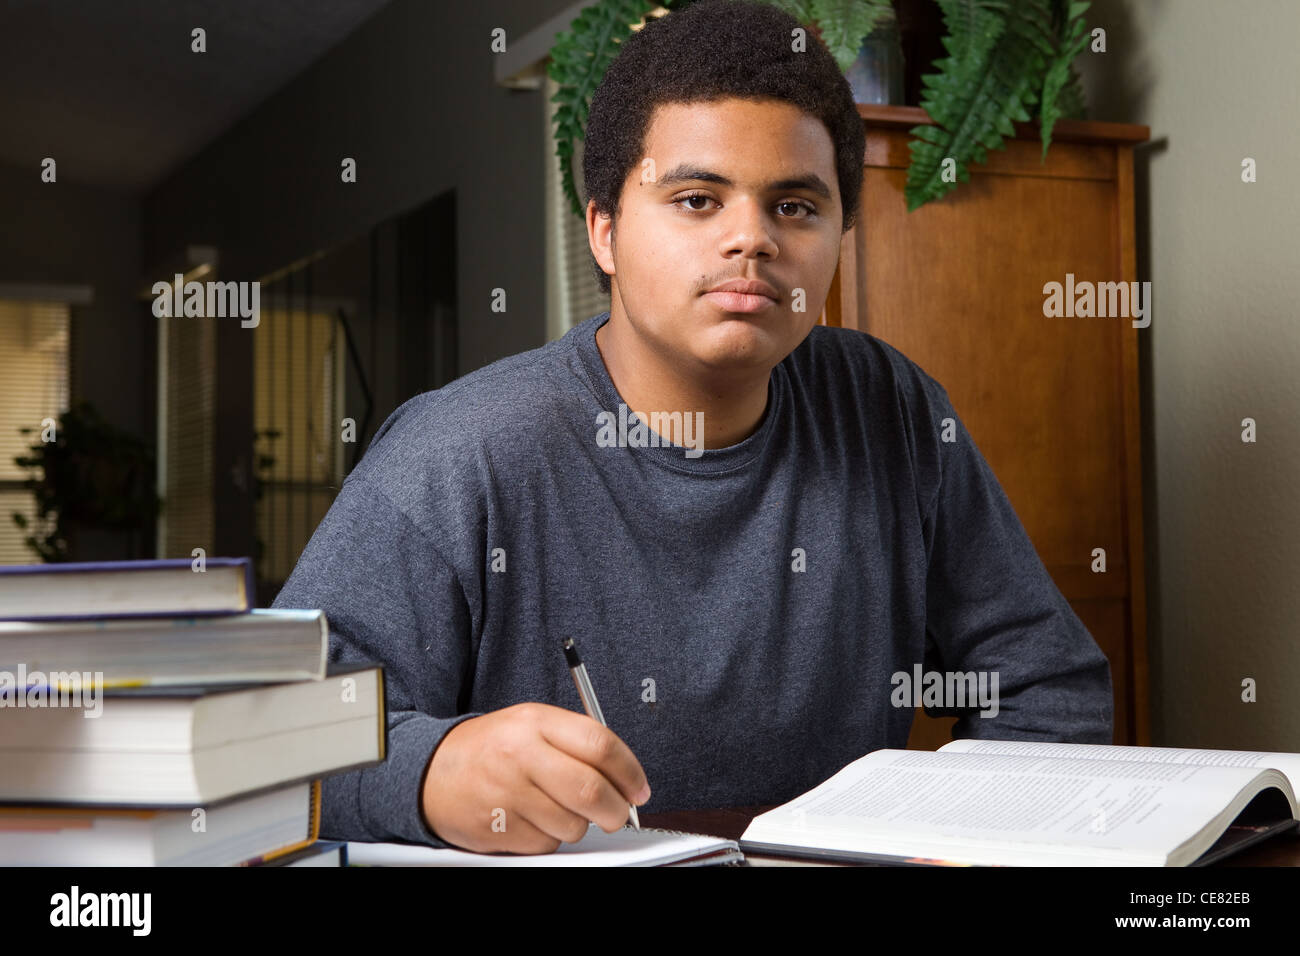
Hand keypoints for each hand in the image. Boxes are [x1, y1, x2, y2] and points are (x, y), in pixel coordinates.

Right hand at [420, 702, 651, 853]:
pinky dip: (548, 838)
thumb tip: (626, 777)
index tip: (639, 789)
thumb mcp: (532, 725)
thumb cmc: (491, 749)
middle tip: (617, 813)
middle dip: (616, 810)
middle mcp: (521, 756)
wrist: (431, 773)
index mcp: (535, 722)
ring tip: (557, 809)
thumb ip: (577, 742)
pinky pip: (546, 845)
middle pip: (591, 791)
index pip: (599, 745)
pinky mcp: (497, 829)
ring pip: (572, 826)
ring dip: (577, 825)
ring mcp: (507, 794)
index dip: (630, 771)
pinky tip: (531, 819)